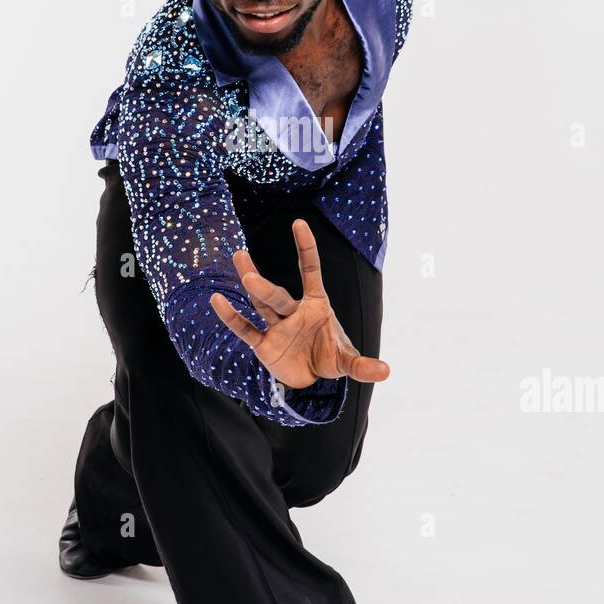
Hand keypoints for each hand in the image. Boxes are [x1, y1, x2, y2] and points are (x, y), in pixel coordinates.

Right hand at [210, 218, 390, 389]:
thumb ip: (363, 366)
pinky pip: (246, 329)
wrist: (311, 380)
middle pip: (277, 295)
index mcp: (317, 305)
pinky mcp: (264, 344)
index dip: (305, 249)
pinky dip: (232, 317)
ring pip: (260, 305)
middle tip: (244, 264)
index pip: (310, 272)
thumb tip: (386, 371)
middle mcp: (294, 311)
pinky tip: (217, 302)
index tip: (298, 224)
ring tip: (237, 262)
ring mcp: (276, 326)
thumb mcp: (347, 362)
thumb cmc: (329, 357)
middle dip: (262, 285)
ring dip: (249, 288)